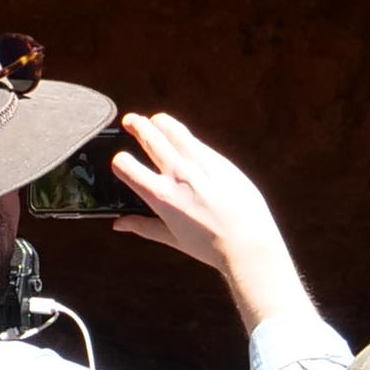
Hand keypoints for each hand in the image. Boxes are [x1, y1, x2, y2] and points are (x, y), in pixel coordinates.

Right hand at [103, 113, 310, 329]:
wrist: (251, 246)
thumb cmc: (212, 248)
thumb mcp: (173, 239)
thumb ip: (143, 227)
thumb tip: (118, 224)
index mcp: (161, 195)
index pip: (124, 164)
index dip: (119, 161)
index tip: (123, 161)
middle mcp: (178, 175)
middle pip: (148, 135)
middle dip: (135, 124)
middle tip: (130, 121)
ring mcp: (201, 165)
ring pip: (173, 128)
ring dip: (159, 122)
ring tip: (155, 121)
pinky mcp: (221, 161)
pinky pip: (197, 141)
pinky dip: (185, 138)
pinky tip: (184, 141)